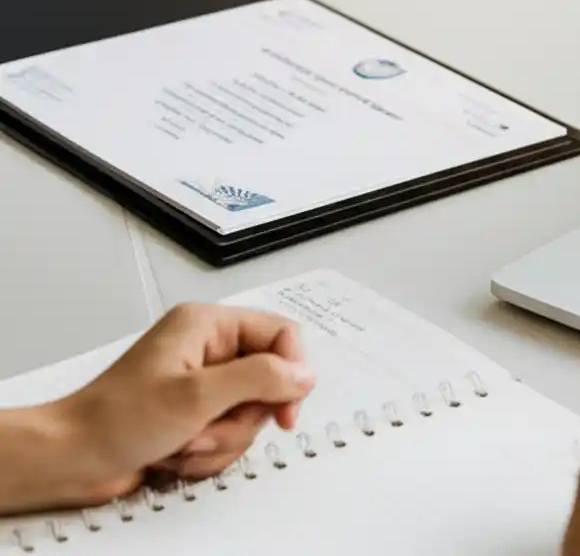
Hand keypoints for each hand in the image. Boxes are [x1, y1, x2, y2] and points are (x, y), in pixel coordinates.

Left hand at [5, 303, 315, 511]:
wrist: (73, 458)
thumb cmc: (114, 419)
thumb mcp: (197, 396)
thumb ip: (260, 379)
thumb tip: (304, 374)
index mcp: (208, 325)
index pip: (282, 335)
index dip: (291, 373)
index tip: (285, 410)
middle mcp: (209, 349)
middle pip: (270, 382)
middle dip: (242, 418)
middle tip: (208, 426)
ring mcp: (204, 384)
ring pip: (252, 414)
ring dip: (222, 440)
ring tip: (184, 442)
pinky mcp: (198, 414)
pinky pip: (231, 435)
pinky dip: (210, 452)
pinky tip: (178, 452)